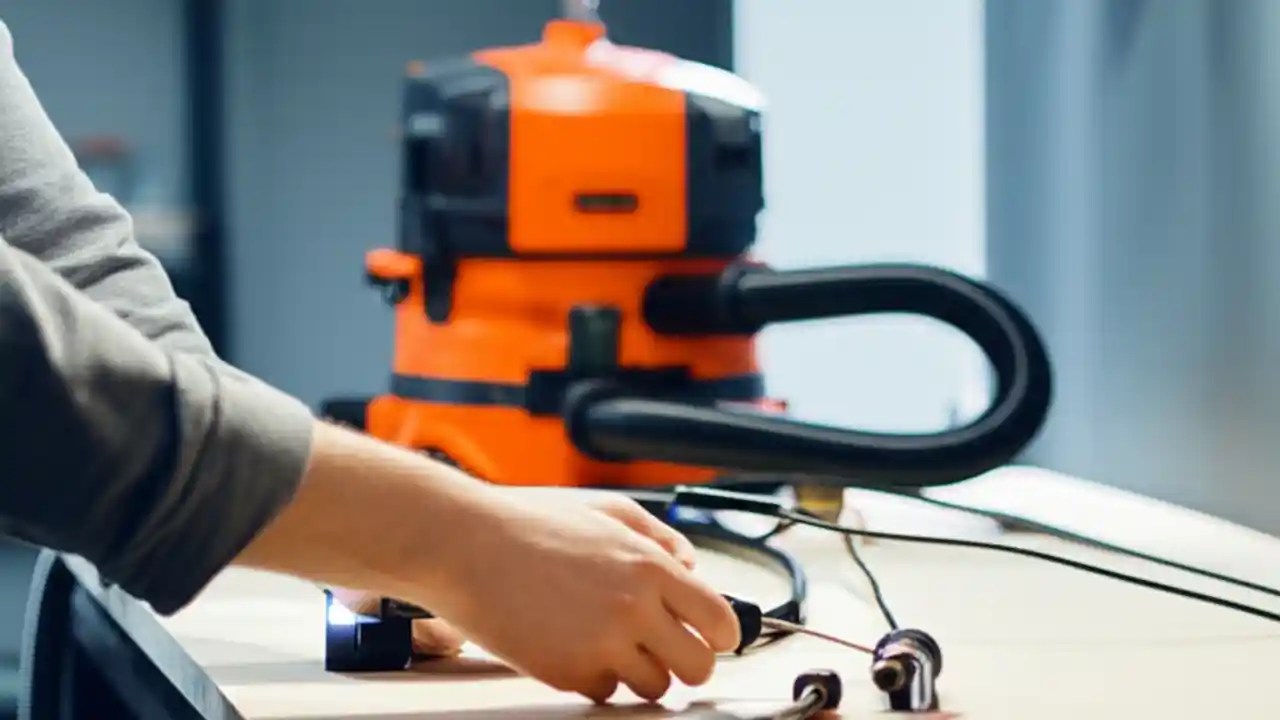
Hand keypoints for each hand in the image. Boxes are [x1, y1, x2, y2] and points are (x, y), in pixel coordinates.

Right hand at [236, 423, 739, 704]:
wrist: (464, 544)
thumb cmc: (527, 522)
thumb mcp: (605, 510)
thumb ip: (659, 537)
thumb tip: (693, 566)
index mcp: (650, 565)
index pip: (720, 619)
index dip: (721, 634)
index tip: (711, 637)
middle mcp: (634, 607)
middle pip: (698, 667)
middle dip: (686, 663)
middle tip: (665, 651)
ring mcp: (601, 644)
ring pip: (654, 688)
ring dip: (639, 672)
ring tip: (610, 644)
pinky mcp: (566, 673)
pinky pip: (605, 693)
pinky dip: (595, 677)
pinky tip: (573, 645)